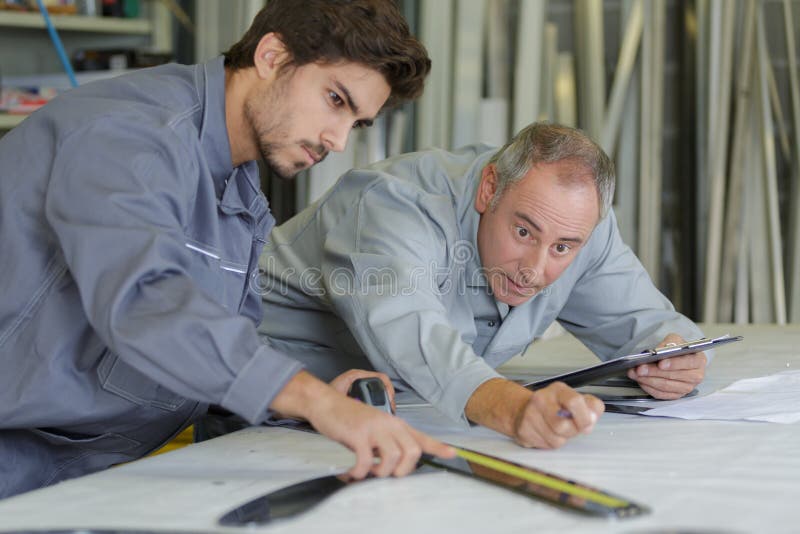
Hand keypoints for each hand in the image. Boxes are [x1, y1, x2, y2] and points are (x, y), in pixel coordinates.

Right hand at [270, 371, 454, 478]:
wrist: (326, 403)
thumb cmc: (349, 418)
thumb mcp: (374, 427)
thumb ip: (387, 442)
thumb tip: (395, 463)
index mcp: (394, 424)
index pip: (421, 437)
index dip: (438, 447)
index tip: (452, 453)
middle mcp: (388, 424)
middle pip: (412, 451)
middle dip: (403, 470)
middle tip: (387, 474)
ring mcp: (374, 428)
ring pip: (393, 458)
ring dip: (380, 473)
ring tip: (368, 472)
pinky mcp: (357, 435)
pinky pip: (366, 461)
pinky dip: (359, 472)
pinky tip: (352, 471)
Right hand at [513, 381, 604, 447]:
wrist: (522, 410)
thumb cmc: (554, 407)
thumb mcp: (576, 401)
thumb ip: (591, 407)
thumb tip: (592, 418)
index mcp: (558, 390)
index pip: (574, 401)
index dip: (584, 417)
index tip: (587, 422)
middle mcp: (542, 399)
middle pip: (564, 425)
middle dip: (572, 432)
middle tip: (572, 428)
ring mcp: (530, 414)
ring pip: (556, 439)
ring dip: (561, 439)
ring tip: (557, 431)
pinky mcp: (523, 430)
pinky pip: (545, 445)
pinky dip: (549, 444)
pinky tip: (546, 434)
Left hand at [627, 333, 707, 399]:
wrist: (677, 358)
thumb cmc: (677, 349)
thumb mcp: (675, 340)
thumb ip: (669, 343)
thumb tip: (658, 351)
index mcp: (699, 360)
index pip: (688, 363)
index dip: (674, 364)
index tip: (660, 363)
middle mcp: (696, 376)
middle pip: (673, 376)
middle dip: (654, 372)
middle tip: (639, 368)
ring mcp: (687, 388)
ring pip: (665, 386)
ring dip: (647, 380)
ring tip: (635, 373)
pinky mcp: (676, 395)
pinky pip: (661, 394)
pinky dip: (648, 387)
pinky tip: (640, 381)